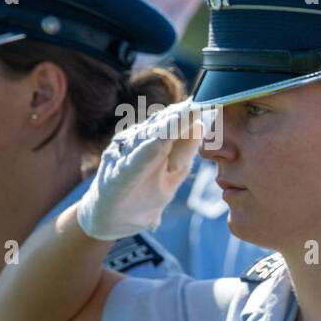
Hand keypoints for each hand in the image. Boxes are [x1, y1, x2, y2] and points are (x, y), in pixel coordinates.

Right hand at [77, 101, 208, 240]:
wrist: (112, 221)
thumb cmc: (144, 194)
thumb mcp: (172, 173)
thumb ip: (184, 151)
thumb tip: (200, 124)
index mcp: (152, 146)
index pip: (173, 126)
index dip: (189, 114)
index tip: (208, 99)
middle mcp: (134, 146)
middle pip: (159, 127)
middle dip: (179, 114)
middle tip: (198, 101)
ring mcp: (122, 159)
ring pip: (145, 139)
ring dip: (164, 126)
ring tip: (184, 113)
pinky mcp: (115, 178)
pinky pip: (132, 163)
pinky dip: (145, 152)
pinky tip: (158, 142)